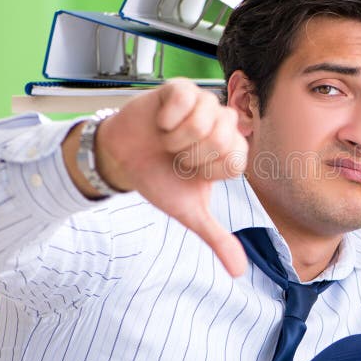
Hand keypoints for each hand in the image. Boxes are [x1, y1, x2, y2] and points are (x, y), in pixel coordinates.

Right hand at [70, 78, 248, 276]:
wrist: (122, 160)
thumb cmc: (159, 180)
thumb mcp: (188, 212)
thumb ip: (216, 237)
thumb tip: (238, 271)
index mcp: (231, 150)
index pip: (235, 159)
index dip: (206, 170)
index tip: (191, 171)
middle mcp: (222, 124)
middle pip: (222, 137)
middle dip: (191, 154)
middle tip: (176, 155)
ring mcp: (202, 104)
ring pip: (205, 118)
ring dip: (178, 136)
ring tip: (167, 139)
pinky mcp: (180, 89)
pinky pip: (186, 98)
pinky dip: (168, 117)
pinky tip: (161, 123)